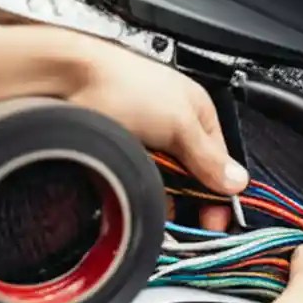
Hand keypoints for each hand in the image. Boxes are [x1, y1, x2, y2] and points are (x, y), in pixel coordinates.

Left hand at [54, 29, 247, 229]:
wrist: (65, 79)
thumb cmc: (124, 84)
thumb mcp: (180, 123)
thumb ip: (209, 157)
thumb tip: (237, 182)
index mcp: (200, 115)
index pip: (221, 165)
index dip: (219, 195)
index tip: (214, 223)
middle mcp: (176, 129)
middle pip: (194, 177)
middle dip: (190, 200)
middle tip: (185, 222)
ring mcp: (148, 142)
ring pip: (166, 183)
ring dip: (164, 197)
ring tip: (158, 205)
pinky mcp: (123, 154)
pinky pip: (140, 182)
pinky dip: (141, 191)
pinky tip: (136, 194)